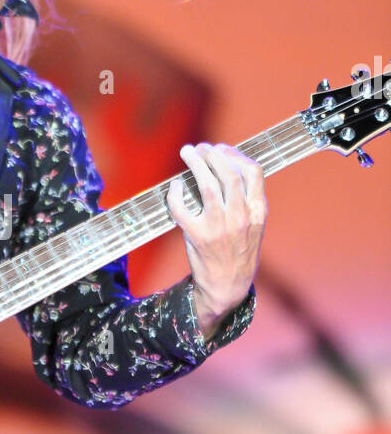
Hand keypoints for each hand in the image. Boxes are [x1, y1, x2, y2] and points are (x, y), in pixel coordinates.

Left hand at [166, 142, 266, 337]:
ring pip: (207, 184)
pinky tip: (176, 186)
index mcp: (257, 212)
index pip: (253, 172)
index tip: (221, 149)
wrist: (228, 286)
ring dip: (195, 163)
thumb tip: (227, 166)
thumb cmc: (239, 251)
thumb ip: (247, 200)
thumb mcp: (255, 225)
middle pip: (228, 173)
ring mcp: (219, 226)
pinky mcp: (197, 236)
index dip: (235, 154)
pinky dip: (176, 192)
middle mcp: (240, 217)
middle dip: (213, 154)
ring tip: (187, 152)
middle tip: (201, 147)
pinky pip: (182, 207)